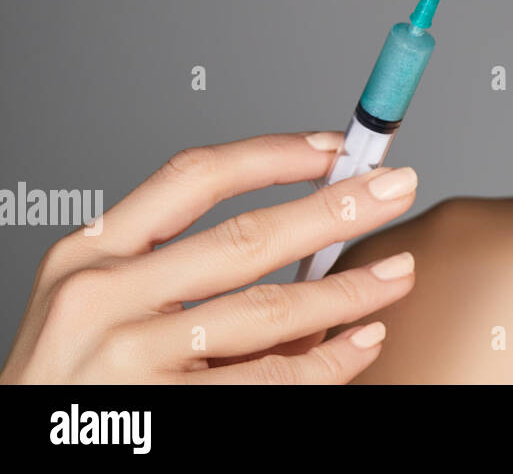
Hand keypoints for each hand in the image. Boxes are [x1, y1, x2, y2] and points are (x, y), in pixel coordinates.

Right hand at [0, 132, 418, 382]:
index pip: (194, 178)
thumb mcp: (94, 308)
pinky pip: (269, 381)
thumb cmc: (66, 384)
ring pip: (269, 311)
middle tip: (395, 187)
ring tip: (398, 273)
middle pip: (247, 237)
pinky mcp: (165, 415)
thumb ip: (176, 270)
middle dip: (335, 209)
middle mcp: (104, 299)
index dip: (273, 154)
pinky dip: (327, 362)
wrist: (21, 460)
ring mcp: (131, 360)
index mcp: (87, 255)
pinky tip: (362, 343)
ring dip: (348, 289)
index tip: (335, 147)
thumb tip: (304, 239)